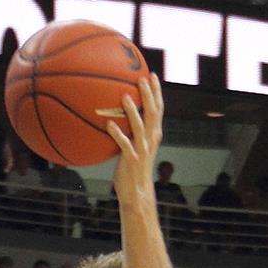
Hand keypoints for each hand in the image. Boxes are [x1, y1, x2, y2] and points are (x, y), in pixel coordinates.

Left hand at [107, 74, 162, 208]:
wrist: (136, 193)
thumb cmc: (132, 168)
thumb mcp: (135, 146)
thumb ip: (131, 131)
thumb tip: (116, 114)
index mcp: (153, 135)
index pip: (158, 109)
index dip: (156, 92)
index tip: (152, 75)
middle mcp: (151, 140)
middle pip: (152, 113)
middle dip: (148, 94)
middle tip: (141, 78)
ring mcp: (142, 150)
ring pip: (139, 126)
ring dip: (132, 111)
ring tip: (125, 96)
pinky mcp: (132, 160)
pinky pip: (125, 145)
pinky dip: (117, 134)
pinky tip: (109, 124)